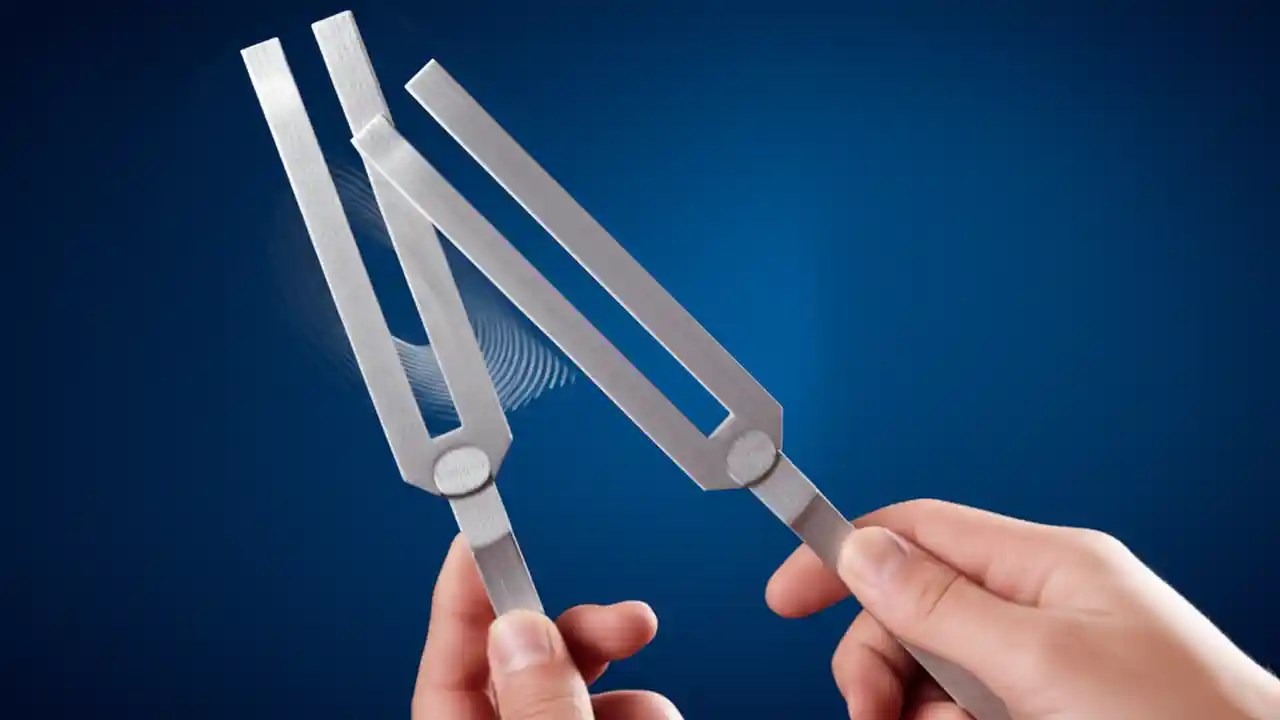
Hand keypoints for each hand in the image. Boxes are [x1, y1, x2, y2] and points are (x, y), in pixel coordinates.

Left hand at [413, 535, 679, 719]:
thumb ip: (540, 702)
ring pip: (590, 696)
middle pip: (531, 669)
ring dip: (636, 697)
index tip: (475, 541)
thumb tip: (520, 632)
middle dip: (584, 638)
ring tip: (658, 718)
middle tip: (633, 622)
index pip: (447, 670)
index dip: (461, 600)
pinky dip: (650, 718)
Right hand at [768, 500, 1279, 718]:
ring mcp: (1043, 669)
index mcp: (1044, 567)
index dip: (843, 553)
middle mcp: (1039, 610)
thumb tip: (862, 549)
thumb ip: (942, 605)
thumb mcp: (1042, 661)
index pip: (918, 531)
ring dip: (919, 713)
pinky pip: (964, 717)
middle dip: (878, 663)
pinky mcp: (1045, 714)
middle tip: (872, 715)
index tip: (786, 595)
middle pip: (911, 615)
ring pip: (931, 678)